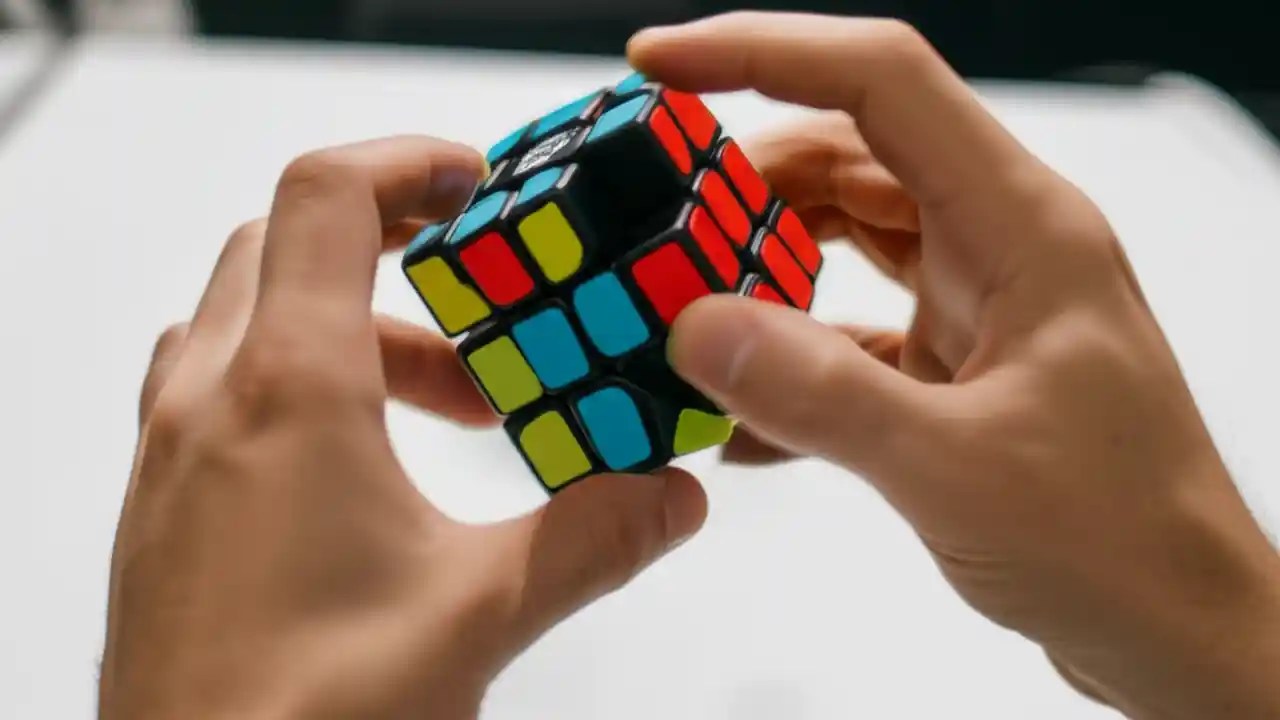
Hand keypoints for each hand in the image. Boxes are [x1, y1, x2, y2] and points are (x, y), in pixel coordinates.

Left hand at [99, 137, 706, 719]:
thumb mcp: (480, 612)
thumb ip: (593, 538)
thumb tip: (670, 496)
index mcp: (289, 392)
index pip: (330, 196)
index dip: (410, 162)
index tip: (479, 182)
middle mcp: (209, 402)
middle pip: (289, 243)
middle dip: (399, 254)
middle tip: (483, 304)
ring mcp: (171, 454)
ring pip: (254, 319)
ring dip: (355, 331)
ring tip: (450, 407)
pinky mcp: (163, 507)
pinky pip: (224, 390)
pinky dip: (302, 386)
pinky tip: (369, 470)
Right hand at [631, 13, 1279, 719]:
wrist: (1177, 625)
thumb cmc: (1120, 538)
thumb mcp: (954, 465)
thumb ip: (820, 394)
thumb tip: (699, 329)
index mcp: (1022, 226)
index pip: (882, 82)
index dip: (764, 52)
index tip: (664, 66)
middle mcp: (999, 245)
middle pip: (850, 156)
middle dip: (743, 179)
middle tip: (656, 217)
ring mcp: (977, 303)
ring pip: (847, 237)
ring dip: (762, 262)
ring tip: (685, 302)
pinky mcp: (956, 364)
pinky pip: (852, 328)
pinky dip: (791, 354)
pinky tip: (739, 410)